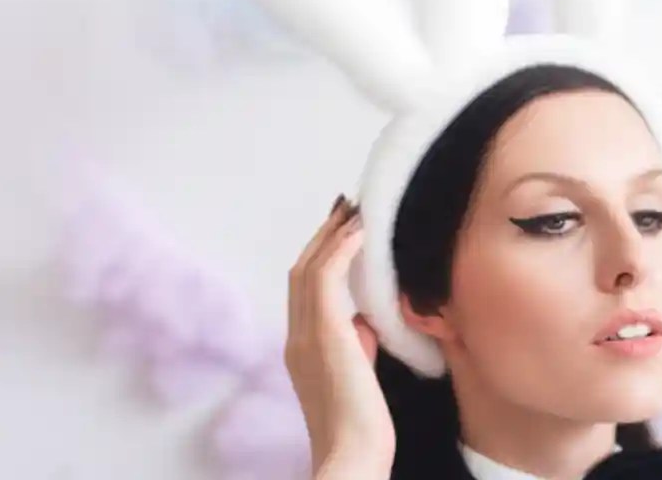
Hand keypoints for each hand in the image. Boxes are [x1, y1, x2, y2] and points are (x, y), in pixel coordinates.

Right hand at [285, 196, 393, 476]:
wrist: (351, 455)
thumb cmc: (362, 427)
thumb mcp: (358, 376)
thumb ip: (356, 347)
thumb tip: (366, 322)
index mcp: (300, 349)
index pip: (306, 291)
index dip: (321, 256)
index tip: (342, 231)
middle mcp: (296, 338)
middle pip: (301, 271)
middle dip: (323, 236)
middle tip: (346, 206)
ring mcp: (305, 336)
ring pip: (309, 268)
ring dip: (332, 234)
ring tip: (355, 208)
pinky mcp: (324, 334)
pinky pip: (325, 278)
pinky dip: (341, 248)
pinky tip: (360, 231)